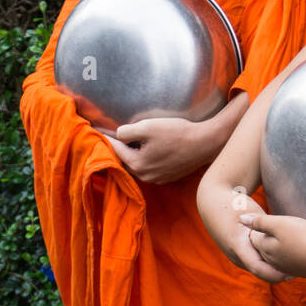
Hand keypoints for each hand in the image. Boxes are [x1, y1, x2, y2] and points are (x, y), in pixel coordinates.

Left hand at [103, 116, 220, 184]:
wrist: (207, 142)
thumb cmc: (178, 133)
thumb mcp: (148, 126)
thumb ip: (126, 131)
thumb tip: (119, 135)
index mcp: (138, 165)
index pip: (116, 150)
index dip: (108, 139)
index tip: (99, 132)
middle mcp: (146, 176)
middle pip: (128, 160)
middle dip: (123, 148)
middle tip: (117, 136)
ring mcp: (159, 179)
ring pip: (140, 165)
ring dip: (137, 154)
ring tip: (136, 142)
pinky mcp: (170, 177)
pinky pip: (152, 167)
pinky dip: (149, 158)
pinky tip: (155, 148)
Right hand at [213, 188, 293, 282]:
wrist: (213, 204)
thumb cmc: (234, 205)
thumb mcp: (250, 213)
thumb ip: (264, 224)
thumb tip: (281, 231)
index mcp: (238, 246)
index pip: (259, 268)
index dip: (277, 273)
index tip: (294, 272)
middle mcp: (236, 256)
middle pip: (261, 272)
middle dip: (280, 273)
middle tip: (302, 270)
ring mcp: (237, 257)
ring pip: (259, 269)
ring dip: (276, 269)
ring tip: (297, 267)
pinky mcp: (240, 254)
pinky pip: (256, 263)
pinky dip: (270, 264)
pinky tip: (286, 260)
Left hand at [239, 211, 305, 280]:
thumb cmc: (305, 237)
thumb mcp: (281, 224)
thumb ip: (260, 222)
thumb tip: (240, 219)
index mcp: (267, 249)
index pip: (254, 238)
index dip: (255, 227)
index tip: (257, 218)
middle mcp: (275, 262)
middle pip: (264, 249)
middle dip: (263, 240)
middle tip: (266, 228)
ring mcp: (290, 268)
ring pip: (278, 257)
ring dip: (278, 248)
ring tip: (281, 239)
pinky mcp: (304, 270)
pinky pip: (291, 262)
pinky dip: (291, 255)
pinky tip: (298, 251)